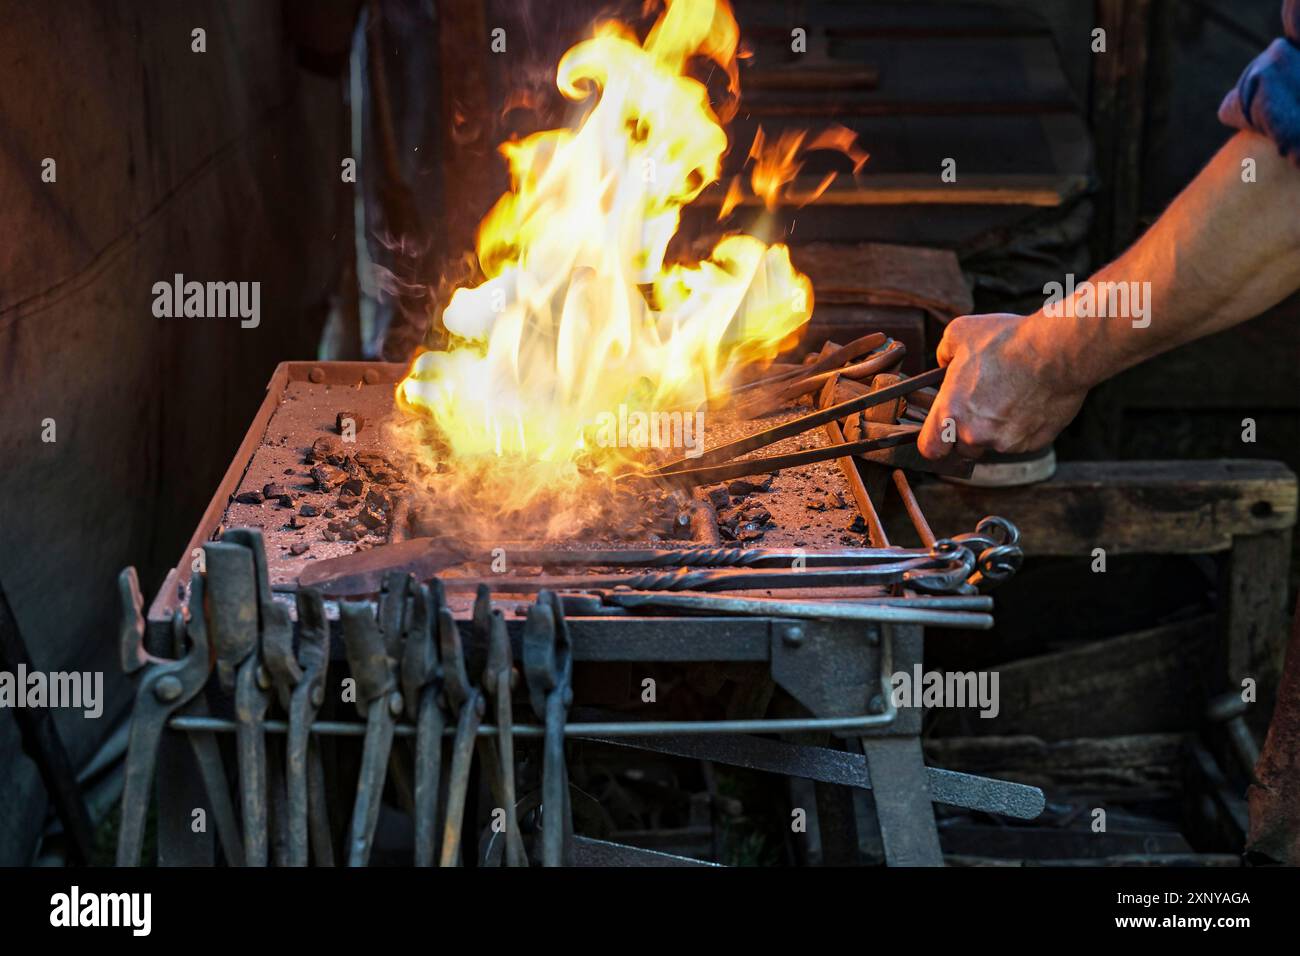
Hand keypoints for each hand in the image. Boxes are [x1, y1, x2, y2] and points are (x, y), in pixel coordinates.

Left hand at [917, 312, 1089, 459]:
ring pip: (993, 444)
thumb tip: (944, 364)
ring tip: (1010, 397)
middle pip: (963, 448)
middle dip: (969, 432)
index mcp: (950, 412)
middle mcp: (974, 434)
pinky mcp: (1032, 444)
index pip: (929, 449)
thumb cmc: (1008, 341)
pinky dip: (1022, 427)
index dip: (934, 442)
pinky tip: (1030, 401)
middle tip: (982, 406)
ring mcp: (1004, 442)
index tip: (941, 432)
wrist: (1057, 351)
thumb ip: (944, 355)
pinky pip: (1020, 441)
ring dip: (996, 429)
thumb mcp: (959, 333)